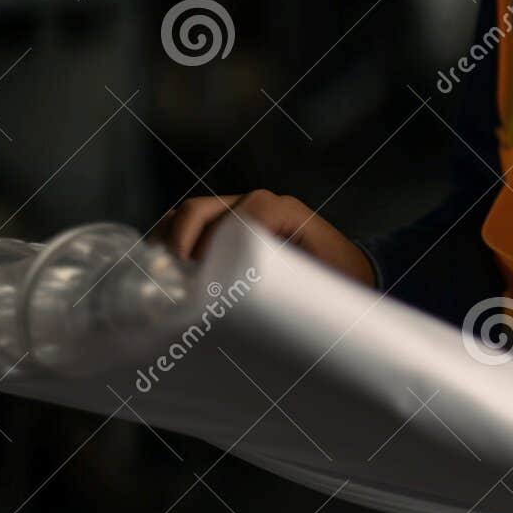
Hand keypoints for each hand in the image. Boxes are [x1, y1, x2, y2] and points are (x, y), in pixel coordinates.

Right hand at [154, 190, 374, 285]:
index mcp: (284, 211)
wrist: (351, 269)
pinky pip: (192, 222)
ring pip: (189, 213)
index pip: (240, 214)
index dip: (214, 242)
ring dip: (169, 240)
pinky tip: (165, 267)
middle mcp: (259, 203)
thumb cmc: (341, 279)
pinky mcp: (230, 221)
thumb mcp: (323, 282)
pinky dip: (172, 239)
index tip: (201, 277)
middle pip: (201, 209)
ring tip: (162, 275)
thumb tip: (243, 308)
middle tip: (173, 281)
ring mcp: (242, 208)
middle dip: (180, 241)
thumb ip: (292, 286)